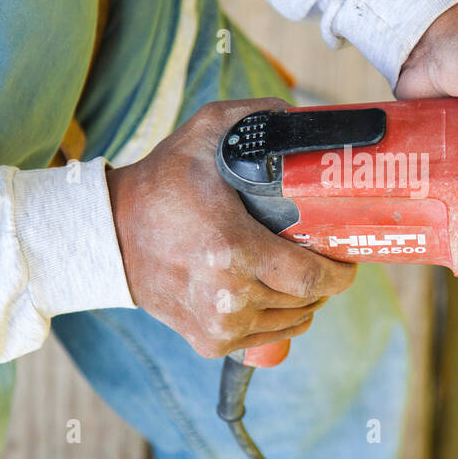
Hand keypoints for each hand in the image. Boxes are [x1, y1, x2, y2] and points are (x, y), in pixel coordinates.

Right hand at [105, 98, 355, 356]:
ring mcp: (218, 325)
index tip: (348, 255)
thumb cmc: (162, 183)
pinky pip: (268, 337)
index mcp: (230, 249)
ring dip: (305, 299)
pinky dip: (280, 317)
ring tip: (301, 272)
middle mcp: (227, 296)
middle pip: (306, 300)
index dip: (340, 270)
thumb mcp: (207, 132)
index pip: (311, 277)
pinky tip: (275, 292)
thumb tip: (303, 118)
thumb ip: (259, 117)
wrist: (110, 234)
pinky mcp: (210, 341)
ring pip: (292, 322)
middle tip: (326, 255)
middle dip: (326, 279)